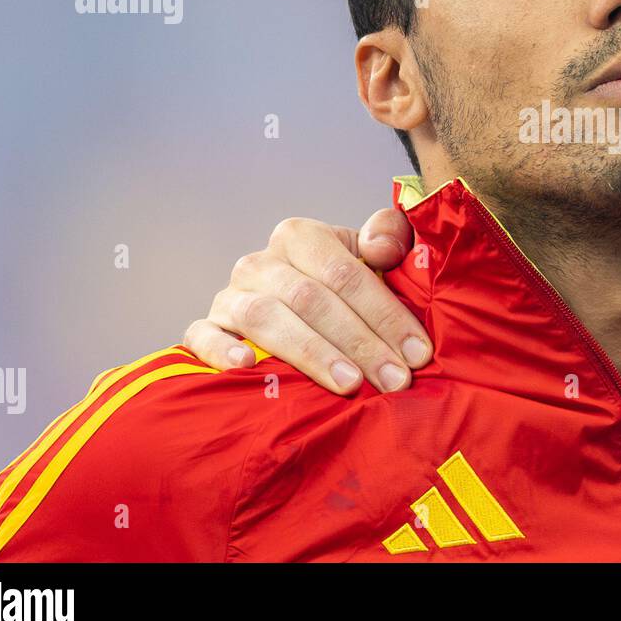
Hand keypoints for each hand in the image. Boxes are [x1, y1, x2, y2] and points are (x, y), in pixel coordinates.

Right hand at [183, 208, 424, 394]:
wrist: (298, 312)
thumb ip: (390, 237)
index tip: (419, 352)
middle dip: (361, 343)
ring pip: (267, 319)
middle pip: (312, 300)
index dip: (385, 313)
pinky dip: (221, 350)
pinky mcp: (205, 328)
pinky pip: (202, 336)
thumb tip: (381, 248)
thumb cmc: (344, 289)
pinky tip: (247, 367)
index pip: (346, 273)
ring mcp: (229, 295)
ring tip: (349, 384)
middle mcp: (260, 262)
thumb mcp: (372, 256)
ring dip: (312, 353)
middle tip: (395, 380)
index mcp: (300, 236)